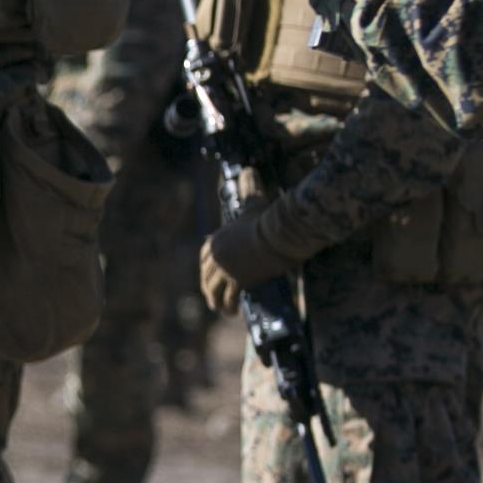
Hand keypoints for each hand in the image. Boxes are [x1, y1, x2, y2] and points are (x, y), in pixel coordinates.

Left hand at [201, 197, 320, 315]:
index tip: (209, 278)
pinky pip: (230, 298)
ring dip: (217, 301)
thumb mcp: (253, 203)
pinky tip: (233, 312)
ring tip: (222, 309)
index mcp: (216, 239)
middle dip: (210, 288)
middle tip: (214, 298)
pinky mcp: (237, 281)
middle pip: (207, 276)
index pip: (204, 257)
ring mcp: (224, 269)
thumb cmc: (269, 217)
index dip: (206, 270)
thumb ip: (250, 189)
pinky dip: (230, 306)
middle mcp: (216, 255)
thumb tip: (250, 170)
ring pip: (215, 290)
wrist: (279, 233)